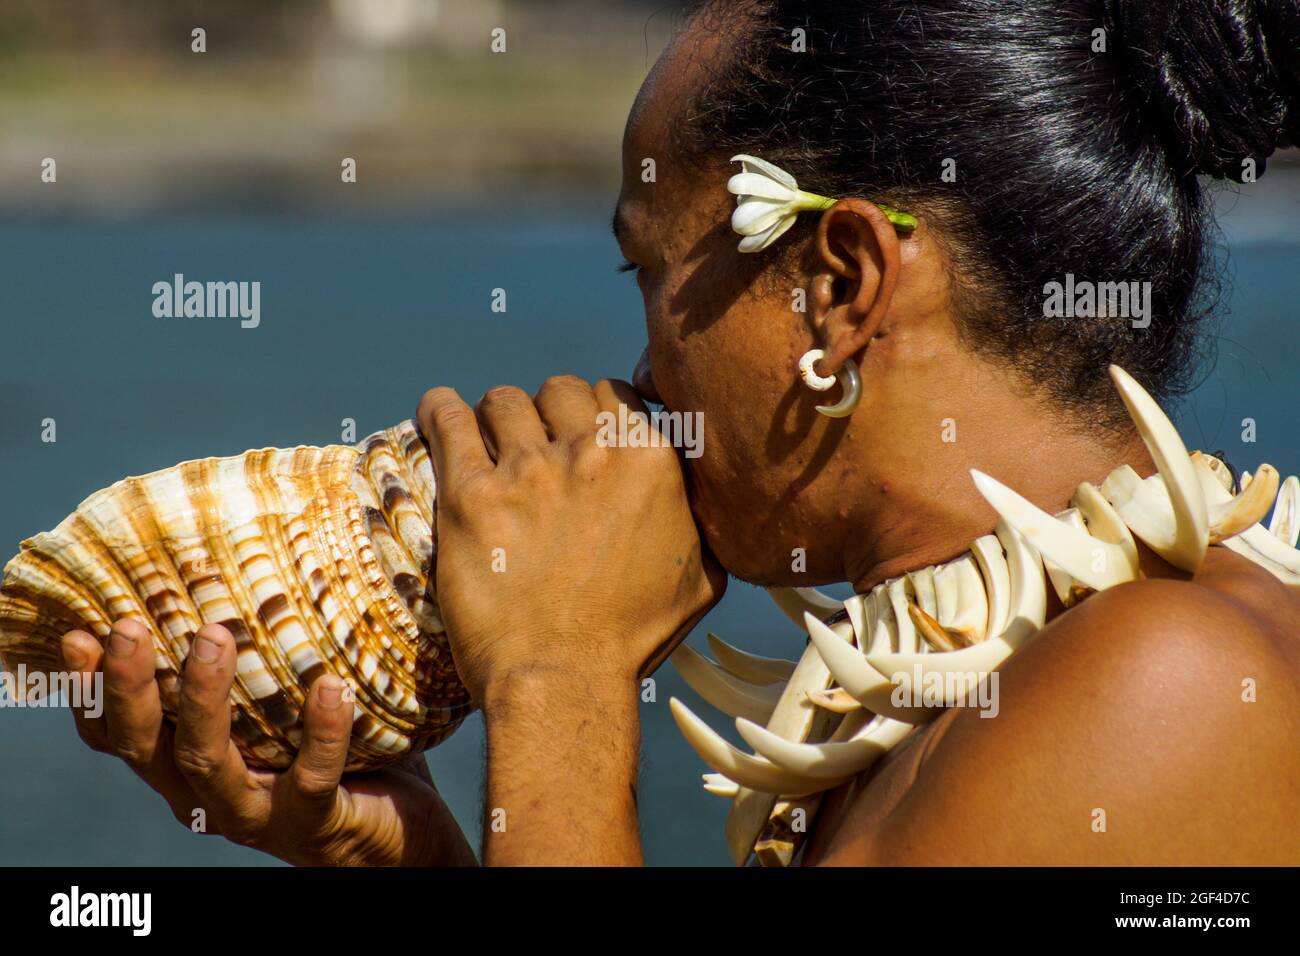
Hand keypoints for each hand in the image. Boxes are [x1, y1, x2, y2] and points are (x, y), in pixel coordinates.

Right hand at [60, 619, 475, 866]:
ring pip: (206, 763)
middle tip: (128, 624)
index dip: (89, 687)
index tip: (78, 629)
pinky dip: (321, 733)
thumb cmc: (340, 755)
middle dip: (128, 684)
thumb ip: (266, 650)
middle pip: (141, 745)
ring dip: (203, 701)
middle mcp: (205, 791)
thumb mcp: (288, 703)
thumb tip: (272, 546)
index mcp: (187, 759)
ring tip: (214, 639)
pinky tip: (332, 688)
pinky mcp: (310, 823)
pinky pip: (310, 779)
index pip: (118, 730)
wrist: (397, 840)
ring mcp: (254, 812)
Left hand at [416, 375, 725, 702]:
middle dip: (547, 412)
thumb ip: (701, 521)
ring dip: (497, 418)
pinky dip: (439, 410)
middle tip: (535, 445)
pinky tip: (437, 413)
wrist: (563, 679)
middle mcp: (593, 453)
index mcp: (651, 461)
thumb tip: (702, 496)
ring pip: (504, 400)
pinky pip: (447, 420)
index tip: (579, 434)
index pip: (616, 394)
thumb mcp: (701, 578)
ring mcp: (530, 469)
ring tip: (487, 440)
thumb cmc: (631, 638)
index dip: (594, 413)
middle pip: (560, 389)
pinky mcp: (471, 493)